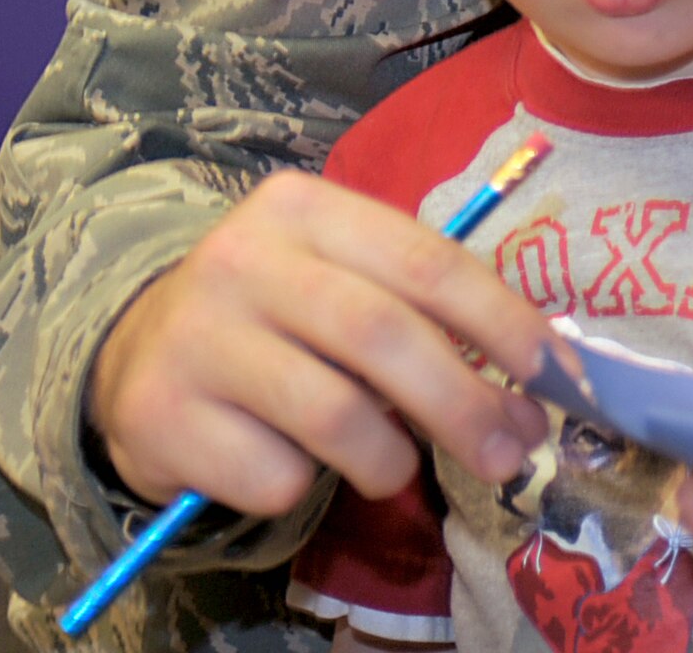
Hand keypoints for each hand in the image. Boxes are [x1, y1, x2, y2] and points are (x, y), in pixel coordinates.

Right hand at [87, 169, 556, 515]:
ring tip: (393, 467)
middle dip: (464, 404)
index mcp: (302, 206)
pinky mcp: (164, 416)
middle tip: (512, 457)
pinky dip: (304, 486)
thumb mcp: (339, 278)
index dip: (500, 320)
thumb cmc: (274, 313)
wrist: (138, 353)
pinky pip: (276, 475)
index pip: (424, 260)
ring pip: (336, 416)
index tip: (554, 375)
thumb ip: (423, 312)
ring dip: (391, 460)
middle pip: (383, 336)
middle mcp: (243, 258)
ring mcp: (198, 336)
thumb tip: (530, 387)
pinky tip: (286, 459)